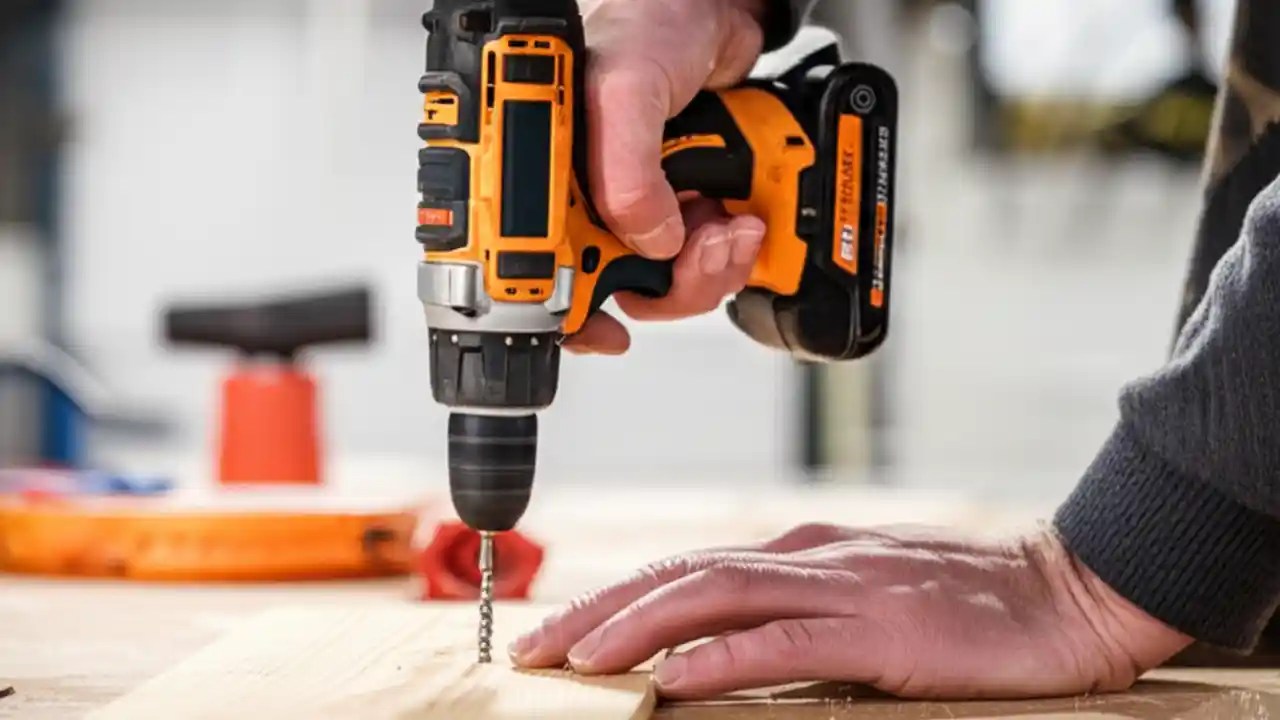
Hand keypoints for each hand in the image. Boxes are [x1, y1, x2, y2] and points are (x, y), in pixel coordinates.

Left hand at [510, 524, 1190, 699]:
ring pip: (713, 596)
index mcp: (799, 551)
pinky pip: (781, 640)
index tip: (562, 631)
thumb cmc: (963, 605)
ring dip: (637, 626)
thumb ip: (795, 612)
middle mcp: (805, 557)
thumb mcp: (862, 599)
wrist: (1061, 593)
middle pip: (679, 574)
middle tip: (535, 649)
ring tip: (576, 659)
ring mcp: (839, 587)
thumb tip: (721, 648)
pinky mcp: (875, 629)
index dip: (616, 597)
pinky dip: (720, 657)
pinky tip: (673, 676)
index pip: (685, 568)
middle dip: (598, 610)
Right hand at [566, 0, 769, 355]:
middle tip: (702, 249)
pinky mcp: (687, 205)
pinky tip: (742, 218)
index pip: (541, 269)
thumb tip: (647, 242)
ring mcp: (643, 205)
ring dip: (710, 269)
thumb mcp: (624, 88)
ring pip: (669, 281)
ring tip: (733, 228)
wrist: (716, 8)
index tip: (604, 331)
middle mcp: (591, 199)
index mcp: (550, 177)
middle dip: (670, 286)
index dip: (567, 312)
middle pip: (617, 289)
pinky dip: (730, 251)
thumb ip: (625, 171)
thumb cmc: (649, 23)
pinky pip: (706, 258)